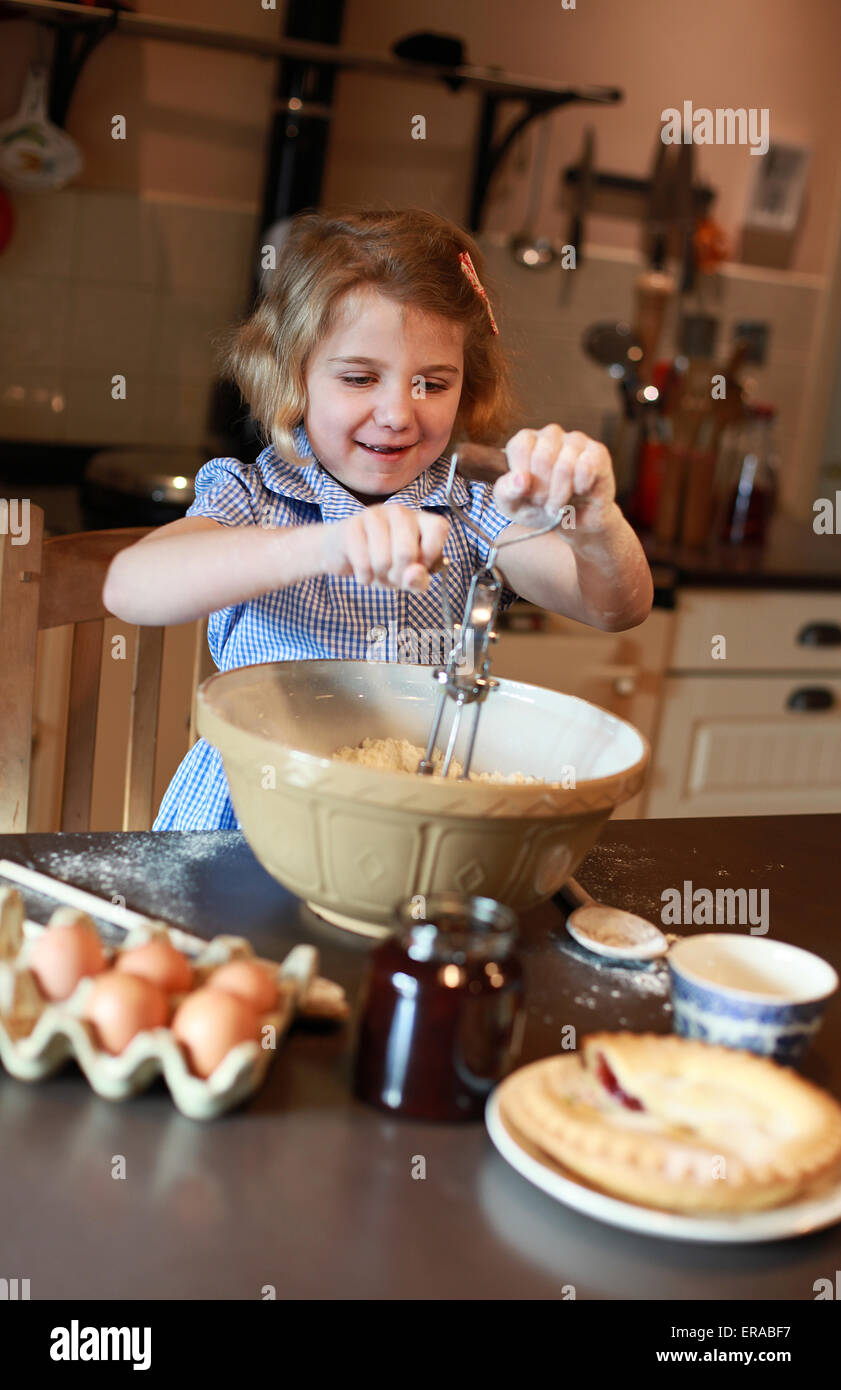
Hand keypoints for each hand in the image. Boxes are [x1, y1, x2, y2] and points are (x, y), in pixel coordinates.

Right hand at [322, 503, 449, 590]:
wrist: (346, 552)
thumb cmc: (384, 561)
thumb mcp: (407, 575)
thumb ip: (419, 579)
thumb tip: (414, 574)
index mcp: (420, 519)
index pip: (439, 528)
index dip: (430, 554)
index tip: (419, 565)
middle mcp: (400, 512)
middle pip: (407, 553)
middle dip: (398, 575)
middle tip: (393, 574)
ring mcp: (374, 515)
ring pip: (382, 560)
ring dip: (379, 576)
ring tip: (377, 570)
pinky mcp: (352, 525)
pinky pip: (362, 563)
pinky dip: (364, 577)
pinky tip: (364, 572)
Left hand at [492, 424, 616, 531]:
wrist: (574, 522)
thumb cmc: (539, 508)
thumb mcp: (513, 506)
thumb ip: (506, 491)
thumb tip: (520, 479)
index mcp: (527, 441)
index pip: (520, 446)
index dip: (522, 477)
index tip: (526, 494)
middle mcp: (551, 435)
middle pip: (543, 457)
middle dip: (541, 490)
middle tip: (543, 504)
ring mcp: (576, 441)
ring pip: (565, 466)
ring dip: (560, 495)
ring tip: (558, 505)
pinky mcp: (598, 453)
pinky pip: (587, 466)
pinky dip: (581, 487)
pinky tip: (580, 492)